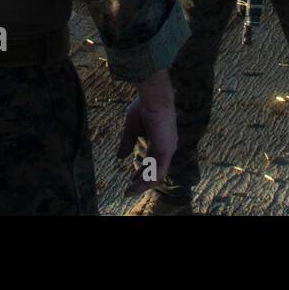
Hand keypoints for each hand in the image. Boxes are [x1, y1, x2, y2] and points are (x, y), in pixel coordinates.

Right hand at [117, 69, 177, 196]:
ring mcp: (168, 149)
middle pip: (155, 170)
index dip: (141, 171)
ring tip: (129, 191)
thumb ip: (127, 142)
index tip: (130, 180)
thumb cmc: (143, 107)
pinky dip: (147, 181)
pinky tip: (136, 186)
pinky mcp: (166, 151)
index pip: (151, 161)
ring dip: (142, 185)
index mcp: (160, 140)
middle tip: (128, 189)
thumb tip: (121, 157)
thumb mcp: (131, 129)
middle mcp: (166, 146)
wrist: (153, 98)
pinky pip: (158, 173)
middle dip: (141, 181)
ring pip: (156, 175)